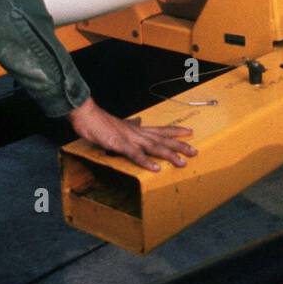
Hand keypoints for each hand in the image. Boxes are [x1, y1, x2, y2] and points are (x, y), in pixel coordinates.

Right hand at [69, 98, 194, 171]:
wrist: (87, 115)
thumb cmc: (100, 121)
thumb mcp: (119, 123)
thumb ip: (131, 124)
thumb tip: (139, 120)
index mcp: (138, 129)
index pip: (161, 129)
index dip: (176, 131)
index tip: (190, 132)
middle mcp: (138, 133)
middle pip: (163, 139)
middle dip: (180, 146)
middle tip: (195, 151)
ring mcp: (131, 139)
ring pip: (154, 147)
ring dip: (169, 155)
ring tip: (182, 162)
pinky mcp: (120, 145)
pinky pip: (136, 155)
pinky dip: (146, 162)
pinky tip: (156, 168)